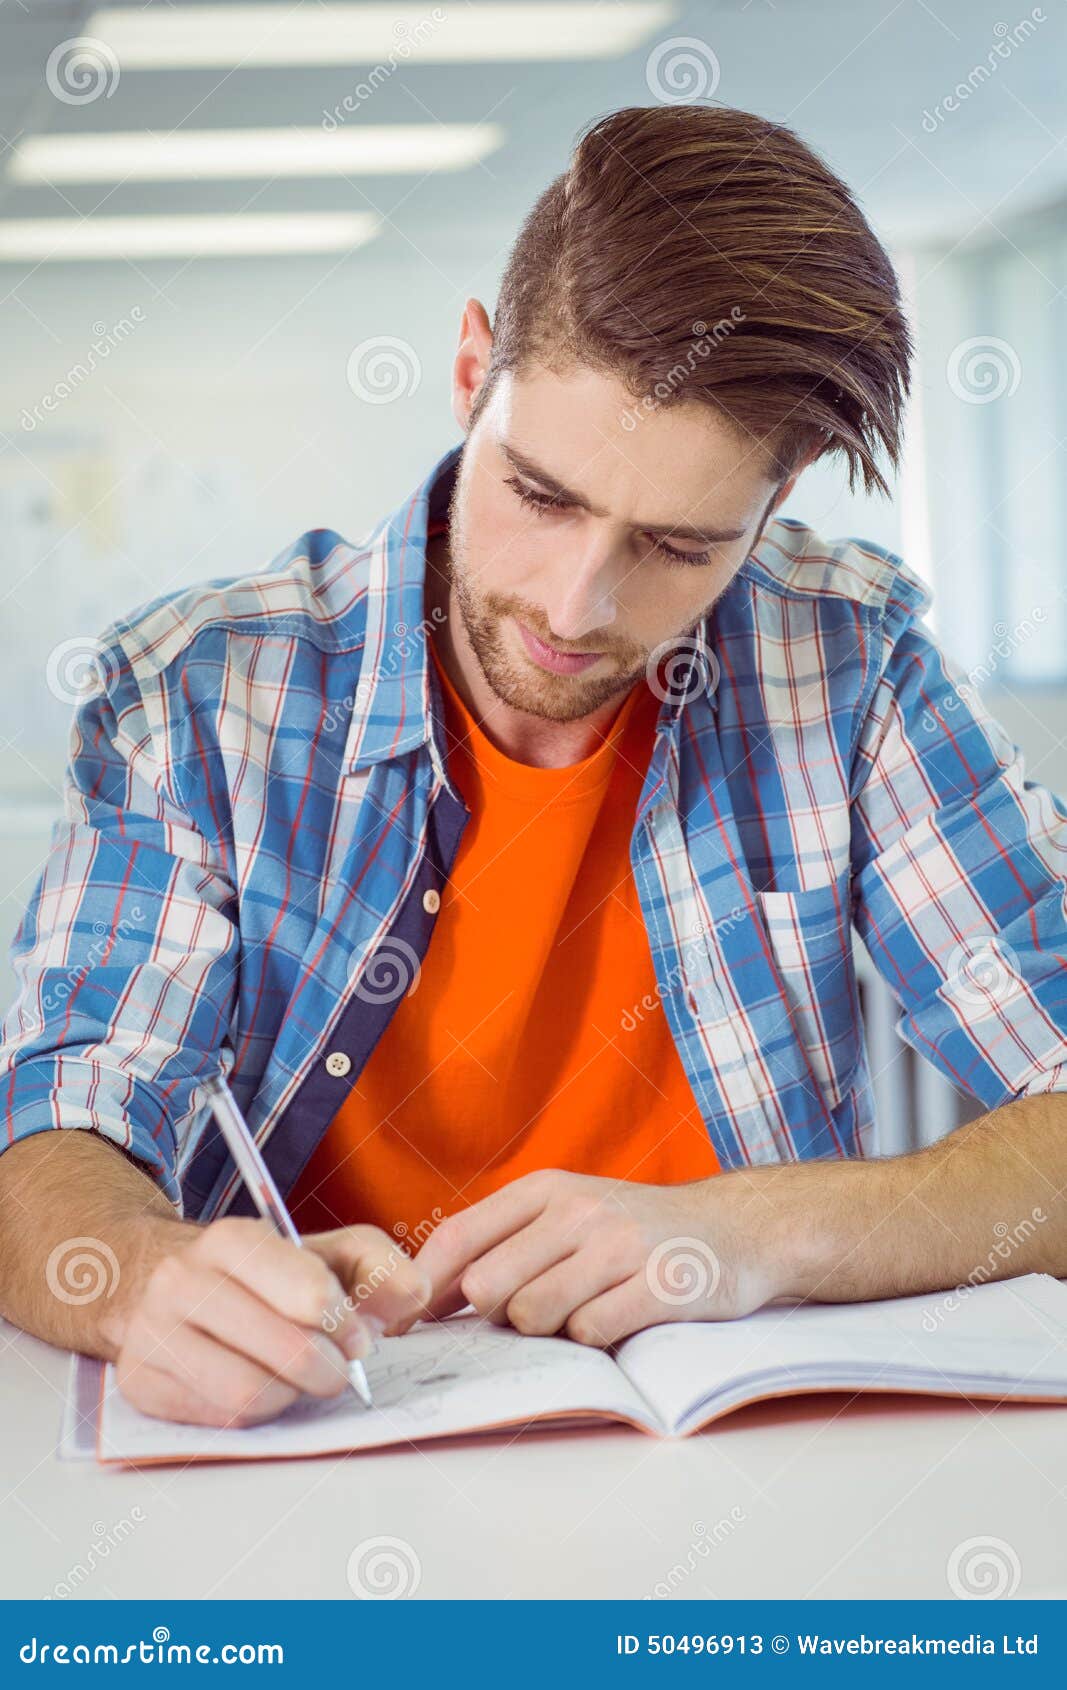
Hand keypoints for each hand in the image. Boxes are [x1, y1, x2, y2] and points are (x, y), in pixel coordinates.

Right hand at [111, 1217, 430, 1426]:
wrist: (166, 1285)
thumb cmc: (263, 1275)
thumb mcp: (325, 1251)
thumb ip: (379, 1265)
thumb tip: (414, 1294)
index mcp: (231, 1238)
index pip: (305, 1290)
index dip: (345, 1323)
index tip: (357, 1336)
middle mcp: (182, 1280)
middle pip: (284, 1351)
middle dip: (328, 1370)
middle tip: (338, 1370)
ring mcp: (153, 1334)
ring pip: (249, 1394)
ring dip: (292, 1396)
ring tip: (300, 1380)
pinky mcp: (141, 1383)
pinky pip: (219, 1419)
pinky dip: (256, 1412)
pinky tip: (262, 1386)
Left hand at [414, 1169, 785, 1347]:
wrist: (736, 1229)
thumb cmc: (636, 1231)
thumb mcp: (568, 1213)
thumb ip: (501, 1244)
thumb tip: (421, 1299)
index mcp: (546, 1189)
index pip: (458, 1238)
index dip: (422, 1289)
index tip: (403, 1327)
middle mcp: (578, 1210)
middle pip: (487, 1287)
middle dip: (497, 1317)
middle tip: (532, 1315)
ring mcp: (620, 1246)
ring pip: (534, 1315)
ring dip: (549, 1331)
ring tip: (583, 1310)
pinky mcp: (659, 1285)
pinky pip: (591, 1333)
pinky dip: (594, 1340)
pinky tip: (617, 1319)